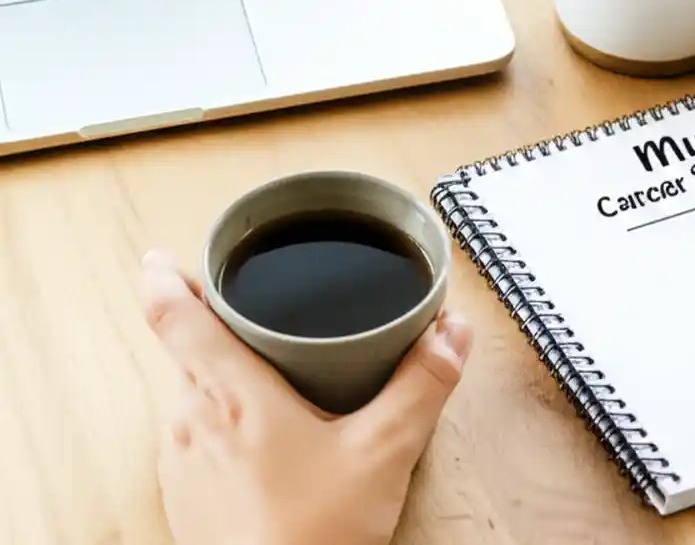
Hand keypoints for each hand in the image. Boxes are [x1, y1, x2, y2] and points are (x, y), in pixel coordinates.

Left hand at [140, 250, 471, 544]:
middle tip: (268, 331)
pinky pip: (197, 444)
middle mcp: (193, 424)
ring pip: (196, 402)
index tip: (160, 259)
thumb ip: (423, 384)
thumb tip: (453, 331)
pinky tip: (270, 452)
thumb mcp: (386, 453)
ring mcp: (181, 466)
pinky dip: (226, 432)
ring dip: (228, 389)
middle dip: (225, 337)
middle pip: (193, 356)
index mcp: (232, 398)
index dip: (162, 280)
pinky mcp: (184, 501)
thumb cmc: (318, 536)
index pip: (175, 320)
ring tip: (280, 394)